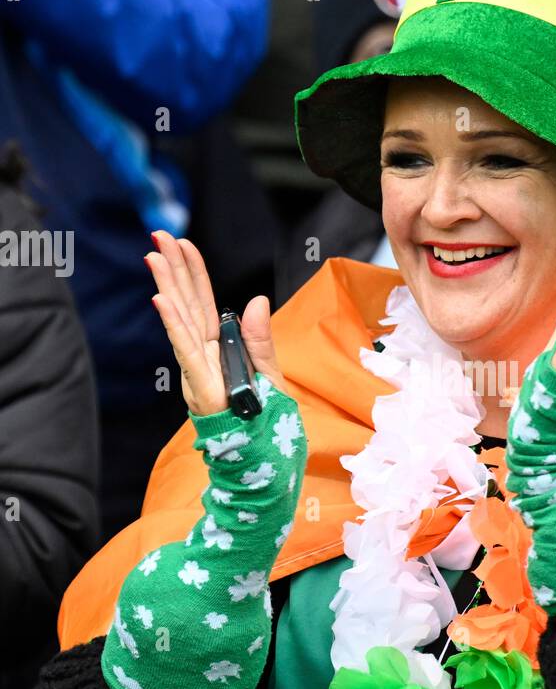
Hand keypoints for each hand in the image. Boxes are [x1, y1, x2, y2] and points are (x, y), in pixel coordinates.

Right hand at [145, 231, 284, 415]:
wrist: (259, 452)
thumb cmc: (261, 416)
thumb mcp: (269, 371)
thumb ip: (260, 337)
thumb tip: (257, 299)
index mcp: (218, 345)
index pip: (203, 300)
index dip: (193, 272)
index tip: (183, 244)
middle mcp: (202, 352)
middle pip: (186, 302)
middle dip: (173, 268)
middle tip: (158, 236)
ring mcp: (196, 366)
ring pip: (180, 319)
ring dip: (166, 286)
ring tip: (153, 257)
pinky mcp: (198, 383)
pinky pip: (185, 348)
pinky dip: (173, 323)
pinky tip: (162, 300)